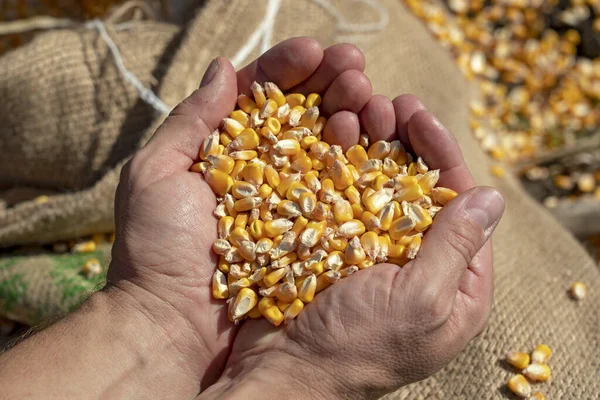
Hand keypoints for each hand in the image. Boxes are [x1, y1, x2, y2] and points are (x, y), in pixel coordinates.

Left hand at [106, 37, 370, 390]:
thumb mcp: (156, 173)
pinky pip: (344, 192)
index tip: (315, 50)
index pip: (265, 95)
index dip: (290, 67)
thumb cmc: (156, 249)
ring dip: (355, 114)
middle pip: (307, 114)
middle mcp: (266, 170)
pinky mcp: (315, 233)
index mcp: (228, 149)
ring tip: (371, 98)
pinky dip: (363, 163)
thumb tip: (224, 66)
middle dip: (334, 84)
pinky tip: (376, 139)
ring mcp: (294, 201)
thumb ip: (191, 119)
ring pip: (332, 147)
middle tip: (356, 68)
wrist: (174, 325)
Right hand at [198, 100, 504, 397]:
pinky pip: (341, 200)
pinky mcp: (335, 248)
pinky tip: (328, 139)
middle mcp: (417, 265)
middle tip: (388, 104)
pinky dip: (336, 168)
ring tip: (356, 110)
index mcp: (455, 285)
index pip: (460, 206)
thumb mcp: (420, 299)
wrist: (284, 372)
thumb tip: (492, 197)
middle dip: (405, 143)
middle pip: (419, 189)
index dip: (442, 155)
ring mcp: (373, 255)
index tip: (420, 116)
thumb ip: (455, 246)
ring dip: (369, 146)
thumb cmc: (356, 348)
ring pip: (378, 187)